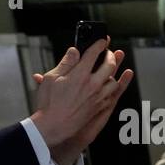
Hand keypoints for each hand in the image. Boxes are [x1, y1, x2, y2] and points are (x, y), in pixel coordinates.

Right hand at [30, 43, 133, 164]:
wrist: (56, 124)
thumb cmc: (50, 102)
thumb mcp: (52, 78)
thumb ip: (66, 63)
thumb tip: (74, 51)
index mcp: (80, 75)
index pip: (93, 54)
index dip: (98, 44)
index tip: (102, 39)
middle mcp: (93, 85)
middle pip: (109, 65)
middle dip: (110, 55)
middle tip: (108, 51)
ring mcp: (99, 96)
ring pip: (114, 80)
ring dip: (114, 71)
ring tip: (111, 66)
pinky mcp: (101, 106)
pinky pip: (113, 93)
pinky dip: (114, 85)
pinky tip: (112, 83)